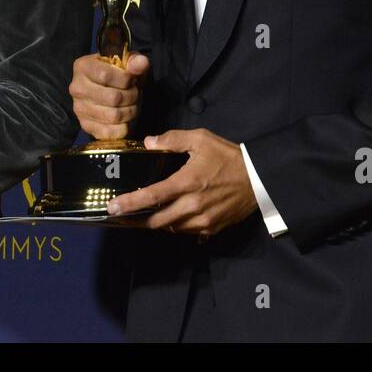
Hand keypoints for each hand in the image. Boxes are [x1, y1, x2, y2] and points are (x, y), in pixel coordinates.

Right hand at [68, 52, 148, 139]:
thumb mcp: (128, 63)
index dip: (126, 79)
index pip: (105, 75)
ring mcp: (79, 108)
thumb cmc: (118, 75)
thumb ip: (135, 61)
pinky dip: (123, 127)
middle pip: (113, 98)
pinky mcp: (85, 126)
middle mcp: (76, 88)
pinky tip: (124, 118)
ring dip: (130, 111)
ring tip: (131, 105)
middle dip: (132, 96)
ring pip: (114, 116)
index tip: (133, 79)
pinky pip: (109, 132)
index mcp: (82, 66)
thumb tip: (141, 63)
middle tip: (135, 93)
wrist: (109, 91)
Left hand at [107, 129, 257, 237]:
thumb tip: (149, 142)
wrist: (259, 178)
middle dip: (139, 220)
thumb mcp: (201, 139)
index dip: (129, 203)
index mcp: (187, 182)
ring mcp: (203, 221)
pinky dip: (177, 226)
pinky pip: (188, 232)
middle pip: (157, 221)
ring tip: (150, 214)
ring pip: (171, 229)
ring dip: (159, 223)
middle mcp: (193, 206)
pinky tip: (174, 216)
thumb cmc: (228, 156)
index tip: (112, 207)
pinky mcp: (213, 229)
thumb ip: (172, 139)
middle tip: (125, 215)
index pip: (151, 196)